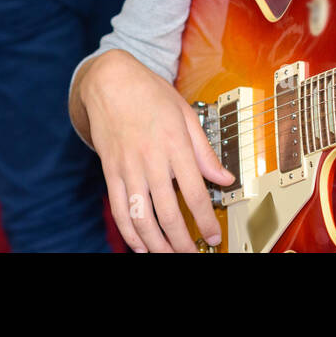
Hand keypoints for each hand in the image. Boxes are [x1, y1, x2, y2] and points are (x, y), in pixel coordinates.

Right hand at [79, 50, 234, 252]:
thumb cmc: (149, 93)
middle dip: (182, 241)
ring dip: (156, 244)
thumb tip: (225, 178)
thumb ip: (204, 151)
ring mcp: (127, 167)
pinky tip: (140, 245)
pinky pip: (118, 208)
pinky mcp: (110, 171)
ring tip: (169, 255)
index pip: (193, 192)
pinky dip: (129, 232)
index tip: (213, 237)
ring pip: (140, 217)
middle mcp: (150, 159)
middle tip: (193, 254)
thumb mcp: (185, 114)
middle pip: (167, 212)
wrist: (110, 80)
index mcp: (174, 144)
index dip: (205, 220)